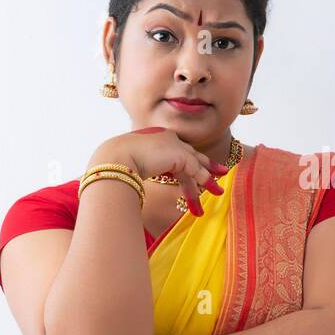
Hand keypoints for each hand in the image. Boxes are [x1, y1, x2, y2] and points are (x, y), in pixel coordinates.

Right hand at [88, 126, 227, 216]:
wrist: (113, 159)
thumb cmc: (112, 163)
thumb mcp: (129, 164)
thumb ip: (139, 167)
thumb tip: (132, 181)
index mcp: (154, 139)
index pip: (176, 151)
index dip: (188, 162)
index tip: (196, 171)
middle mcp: (166, 138)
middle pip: (191, 155)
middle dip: (206, 167)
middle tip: (221, 173)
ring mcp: (173, 144)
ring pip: (195, 164)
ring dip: (206, 182)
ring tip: (218, 194)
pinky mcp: (178, 154)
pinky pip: (195, 171)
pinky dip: (202, 183)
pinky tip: (205, 195)